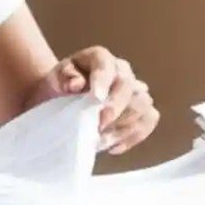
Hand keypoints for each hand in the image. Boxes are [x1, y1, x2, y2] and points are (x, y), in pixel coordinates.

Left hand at [27, 47, 159, 155]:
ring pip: (143, 105)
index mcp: (100, 58)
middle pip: (129, 86)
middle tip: (98, 125)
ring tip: (101, 140)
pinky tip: (113, 146)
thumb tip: (77, 84)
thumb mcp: (55, 78)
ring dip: (123, 126)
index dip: (103, 81)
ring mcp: (135, 90)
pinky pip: (149, 120)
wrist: (64, 98)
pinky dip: (134, 136)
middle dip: (115, 108)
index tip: (95, 98)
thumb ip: (65, 77)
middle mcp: (122, 71)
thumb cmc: (61, 85)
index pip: (105, 65)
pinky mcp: (142, 110)